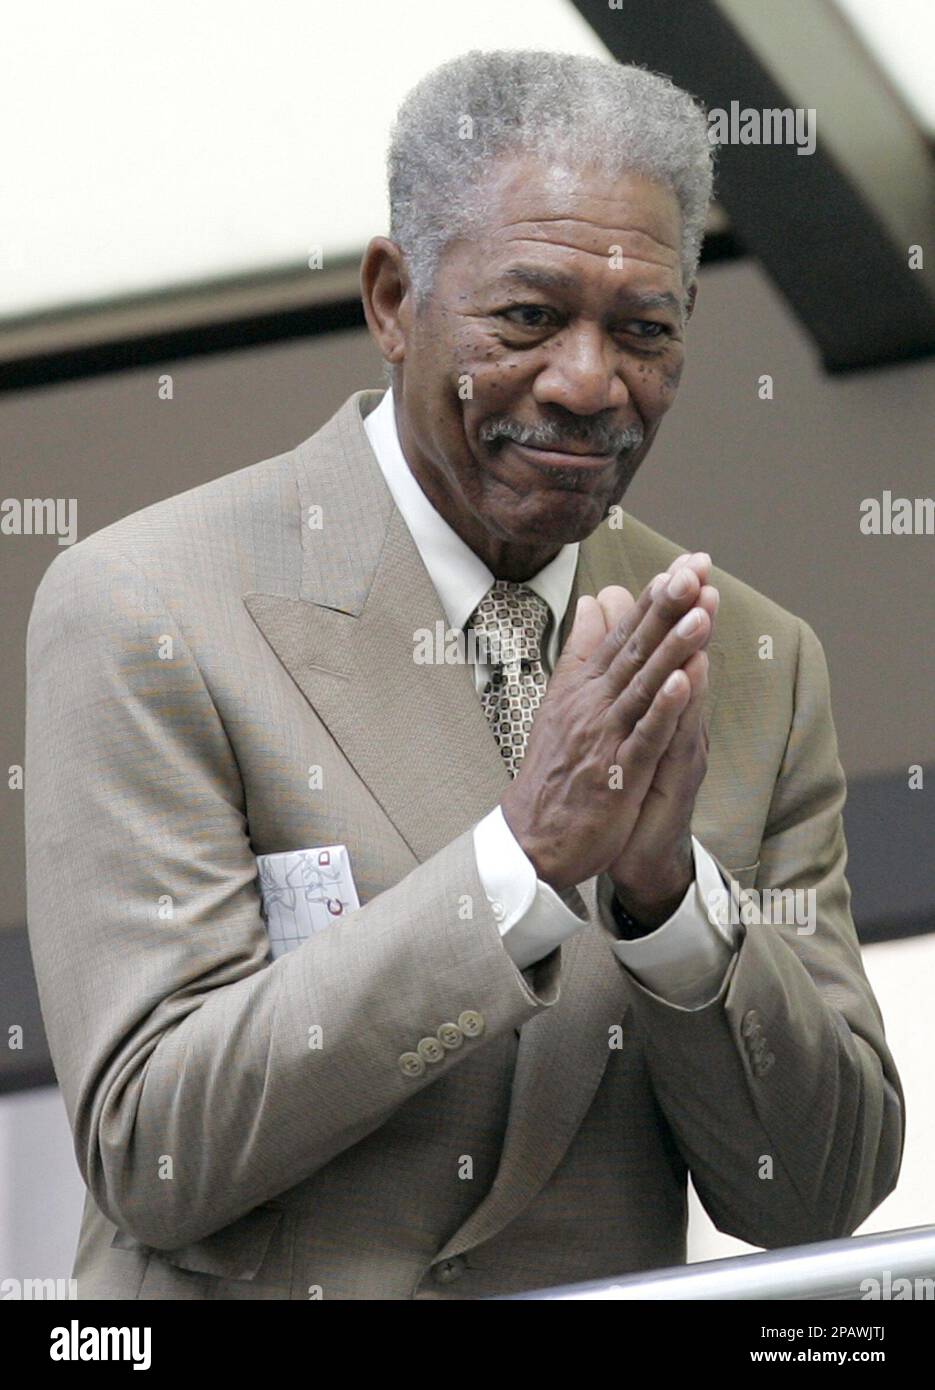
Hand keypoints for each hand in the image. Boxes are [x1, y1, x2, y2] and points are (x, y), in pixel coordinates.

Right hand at [500, 552, 714, 892]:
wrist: (533, 836)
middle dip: (666, 607)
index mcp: (583, 686)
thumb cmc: (554, 770)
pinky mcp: (615, 773)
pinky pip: (644, 735)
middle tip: (694, 568)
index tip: (684, 564)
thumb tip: (592, 604)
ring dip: (672, 647)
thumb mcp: (562, 701)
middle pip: (634, 648)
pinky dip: (665, 708)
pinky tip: (685, 680)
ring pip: (643, 685)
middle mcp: (593, 703)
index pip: (623, 632)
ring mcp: (604, 736)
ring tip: (700, 611)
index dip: (654, 598)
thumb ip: (581, 652)